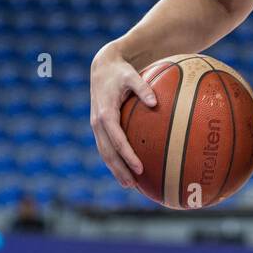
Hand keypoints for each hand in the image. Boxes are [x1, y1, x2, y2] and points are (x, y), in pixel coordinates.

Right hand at [89, 43, 155, 187]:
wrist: (102, 67)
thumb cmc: (120, 71)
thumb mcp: (132, 75)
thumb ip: (143, 88)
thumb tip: (155, 102)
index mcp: (105, 113)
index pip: (116, 140)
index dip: (127, 155)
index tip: (139, 168)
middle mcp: (97, 122)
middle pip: (107, 152)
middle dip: (119, 170)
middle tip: (133, 185)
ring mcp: (96, 126)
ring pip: (104, 153)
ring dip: (114, 169)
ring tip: (128, 185)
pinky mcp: (98, 126)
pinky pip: (105, 147)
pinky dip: (113, 160)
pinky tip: (125, 169)